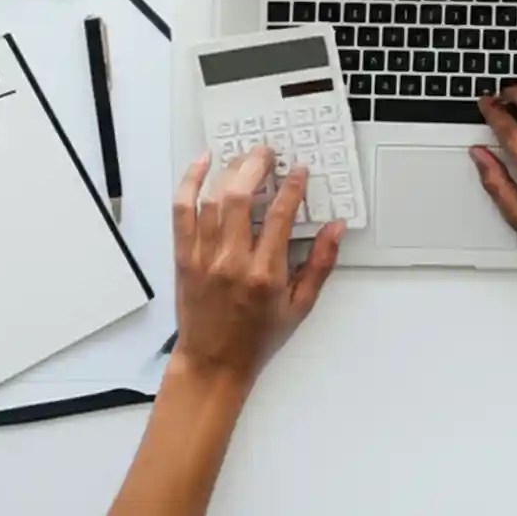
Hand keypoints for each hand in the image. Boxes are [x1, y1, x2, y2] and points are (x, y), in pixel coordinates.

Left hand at [170, 146, 344, 386]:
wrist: (214, 362)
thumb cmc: (256, 337)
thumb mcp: (301, 306)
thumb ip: (321, 264)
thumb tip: (335, 229)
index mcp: (264, 274)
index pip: (279, 216)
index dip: (292, 187)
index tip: (299, 171)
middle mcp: (231, 262)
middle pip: (239, 197)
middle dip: (256, 166)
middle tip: (268, 153)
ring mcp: (203, 258)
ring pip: (211, 200)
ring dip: (229, 171)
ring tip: (244, 157)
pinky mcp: (183, 257)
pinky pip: (181, 211)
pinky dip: (189, 183)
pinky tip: (201, 165)